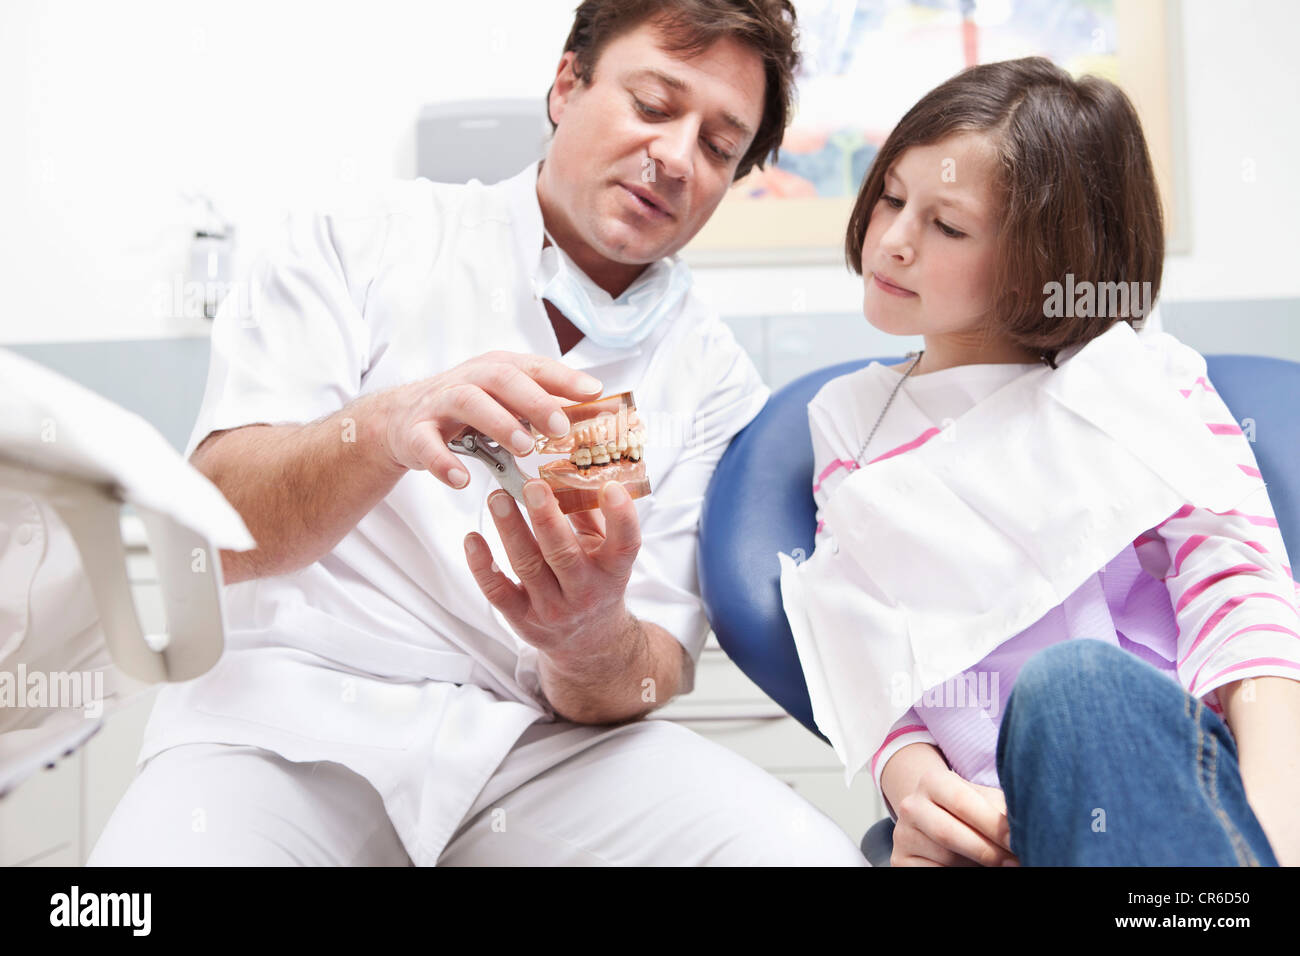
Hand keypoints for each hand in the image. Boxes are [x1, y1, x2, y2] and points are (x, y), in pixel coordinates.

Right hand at [368, 351, 603, 487]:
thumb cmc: (466, 410)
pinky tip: (462, 480)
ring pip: (469, 403)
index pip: (535, 367)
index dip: (565, 378)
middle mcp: (469, 379)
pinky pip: (427, 444)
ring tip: (524, 448)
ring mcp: (440, 403)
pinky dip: (443, 462)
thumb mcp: (506, 400)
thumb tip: (595, 411)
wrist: (400, 419)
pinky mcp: (415, 431)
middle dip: (533, 401)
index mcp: (497, 369)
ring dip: (499, 423)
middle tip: (558, 427)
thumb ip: (544, 403)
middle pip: (502, 378)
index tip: (594, 393)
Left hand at [462, 478, 642, 664]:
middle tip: (531, 485)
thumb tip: (571, 464)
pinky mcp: (522, 619)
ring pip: (528, 567)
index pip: (625, 545)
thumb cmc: (595, 581)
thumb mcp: (604, 551)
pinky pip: (497, 592)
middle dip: (546, 518)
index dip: (621, 516)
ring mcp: (552, 609)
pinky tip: (472, 538)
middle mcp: (586, 592)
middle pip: (564, 555)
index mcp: (613, 571)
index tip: (610, 487)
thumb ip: (591, 513)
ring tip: (497, 498)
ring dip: (510, 530)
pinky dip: (482, 565)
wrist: (589, 642)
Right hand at [891, 767, 1019, 866]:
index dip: (993, 824)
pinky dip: (958, 872)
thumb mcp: (984, 800)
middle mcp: (910, 806)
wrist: (935, 818)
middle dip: (987, 851)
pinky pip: (933, 872)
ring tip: (1000, 864)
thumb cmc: (970, 809)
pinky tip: (972, 867)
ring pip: (944, 857)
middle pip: (949, 833)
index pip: (962, 803)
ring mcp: (902, 835)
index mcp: (931, 781)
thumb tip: (1025, 824)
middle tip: (1014, 860)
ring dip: (976, 865)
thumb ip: (1001, 809)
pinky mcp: (900, 861)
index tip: (1018, 840)